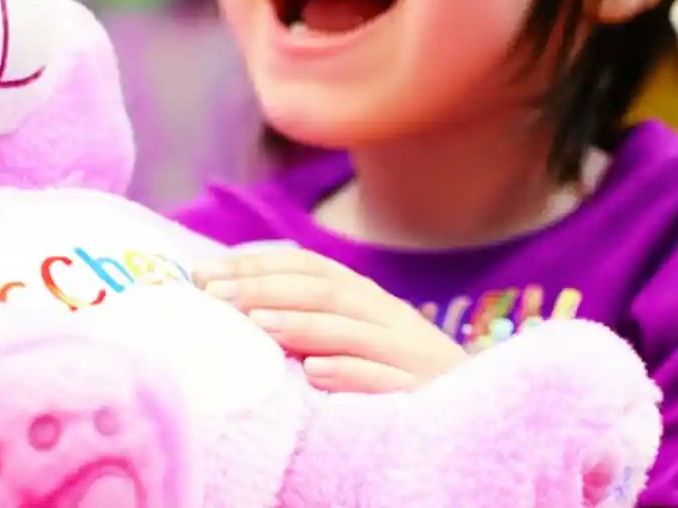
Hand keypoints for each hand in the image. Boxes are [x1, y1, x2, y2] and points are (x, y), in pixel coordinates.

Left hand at [194, 247, 467, 392]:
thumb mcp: (355, 340)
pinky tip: (316, 374)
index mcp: (366, 299)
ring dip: (303, 326)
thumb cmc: (397, 376)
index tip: (205, 273)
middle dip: (266, 289)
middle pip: (325, 291)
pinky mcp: (422, 390)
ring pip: (353, 329)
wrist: (472, 412)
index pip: (309, 268)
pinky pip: (385, 378)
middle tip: (214, 296)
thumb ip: (310, 322)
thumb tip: (240, 309)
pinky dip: (351, 373)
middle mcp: (386, 317)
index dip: (258, 264)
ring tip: (256, 325)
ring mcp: (407, 352)